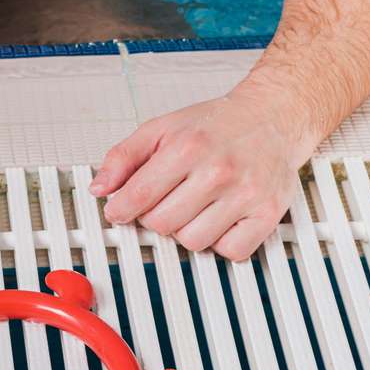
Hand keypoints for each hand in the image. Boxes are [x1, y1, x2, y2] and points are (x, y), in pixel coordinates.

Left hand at [89, 88, 317, 259]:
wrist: (270, 117)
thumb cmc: (216, 125)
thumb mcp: (161, 128)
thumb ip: (124, 157)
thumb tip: (100, 187)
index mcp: (187, 147)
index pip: (140, 195)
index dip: (121, 209)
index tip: (118, 212)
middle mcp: (218, 171)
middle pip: (162, 223)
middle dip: (154, 216)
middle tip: (163, 202)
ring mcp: (245, 194)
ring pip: (193, 242)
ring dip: (185, 230)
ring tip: (192, 208)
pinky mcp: (268, 214)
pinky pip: (230, 252)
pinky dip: (219, 243)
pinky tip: (217, 220)